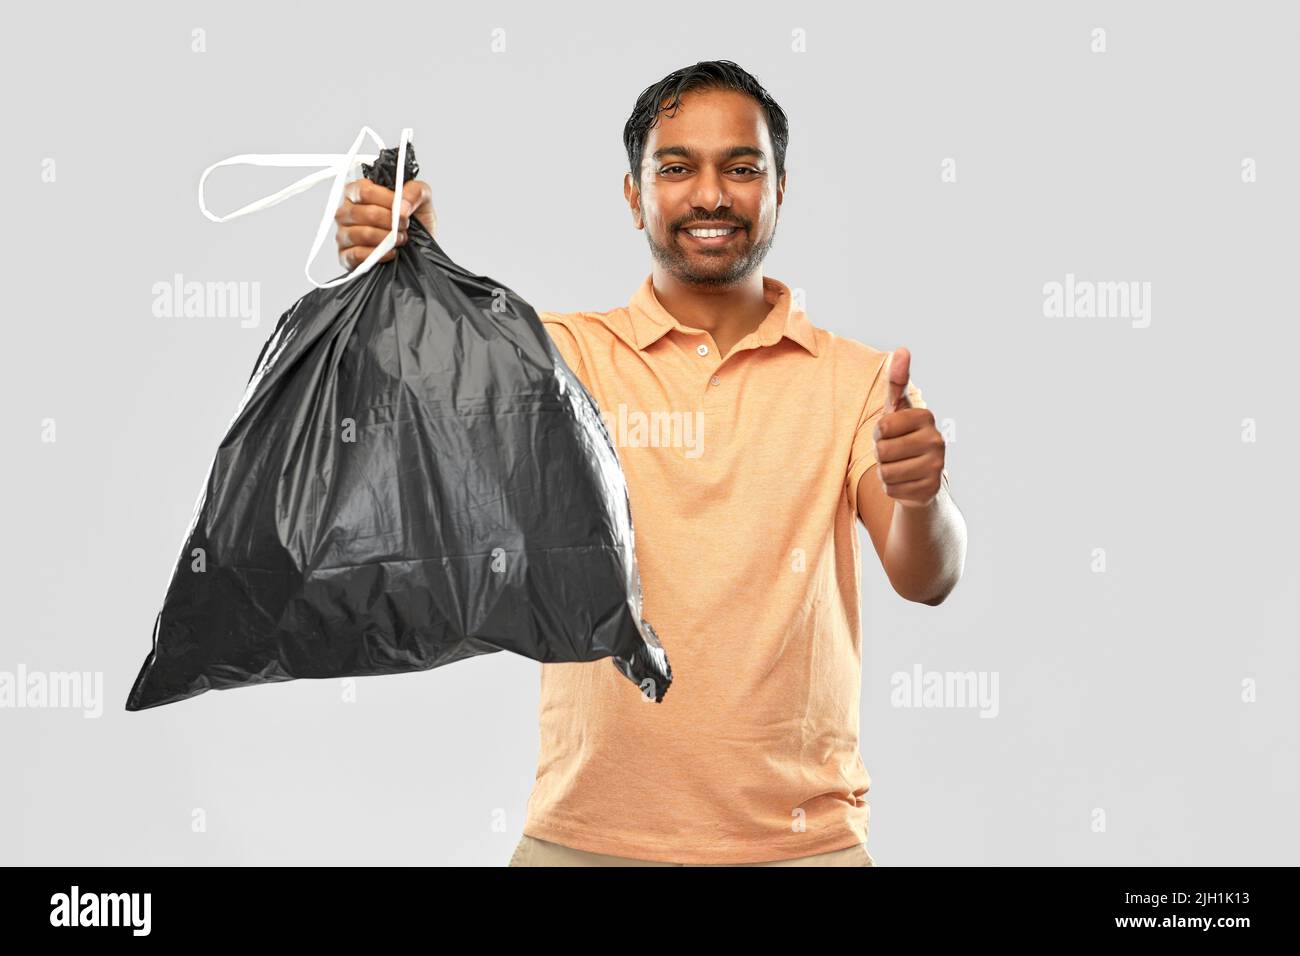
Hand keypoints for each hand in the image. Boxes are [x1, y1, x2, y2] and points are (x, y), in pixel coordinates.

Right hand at [335, 178, 435, 269]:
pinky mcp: (346, 256)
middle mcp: (346, 212)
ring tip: (399, 239)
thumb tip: (401, 205)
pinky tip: (390, 252)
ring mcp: (343, 234)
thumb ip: (414, 192)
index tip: (403, 211)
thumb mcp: (421, 200)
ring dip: (386, 238)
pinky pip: (357, 254)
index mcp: (358, 192)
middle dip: (390, 222)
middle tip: (403, 227)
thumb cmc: (413, 221)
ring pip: (362, 234)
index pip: (365, 191)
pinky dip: (378, 254)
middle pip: (364, 213)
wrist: (418, 247)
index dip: (387, 201)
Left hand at [871, 346, 945, 508]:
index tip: (891, 433)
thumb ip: (897, 382)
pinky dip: (892, 488)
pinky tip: (905, 482)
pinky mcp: (929, 491)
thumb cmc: (902, 437)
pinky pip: (891, 490)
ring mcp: (936, 467)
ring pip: (886, 472)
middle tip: (894, 453)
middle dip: (881, 454)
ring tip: (899, 466)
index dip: (879, 433)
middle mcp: (936, 441)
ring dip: (885, 472)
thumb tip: (902, 349)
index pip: (882, 427)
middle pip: (883, 451)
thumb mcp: (897, 410)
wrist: (920, 477)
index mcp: (926, 417)